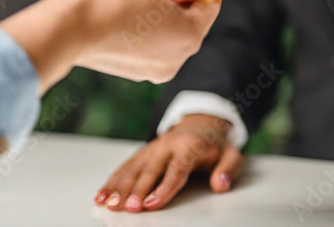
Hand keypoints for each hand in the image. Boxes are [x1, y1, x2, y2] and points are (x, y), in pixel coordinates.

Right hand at [0, 0, 221, 92]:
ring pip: (171, 37)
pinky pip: (152, 47)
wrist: (68, 29)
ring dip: (164, 17)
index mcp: (190, 35)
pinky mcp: (135, 73)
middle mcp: (179, 58)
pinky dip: (148, 32)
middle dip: (183, 2)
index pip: (211, 6)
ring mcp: (156, 70)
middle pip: (192, 24)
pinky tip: (129, 15)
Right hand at [95, 114, 244, 211]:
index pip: (176, 169)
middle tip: (129, 208)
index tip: (152, 203)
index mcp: (189, 146)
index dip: (164, 187)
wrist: (200, 125)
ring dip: (120, 187)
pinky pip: (125, 167)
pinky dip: (112, 181)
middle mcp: (167, 145)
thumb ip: (228, 170)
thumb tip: (221, 185)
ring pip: (133, 168)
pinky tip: (102, 195)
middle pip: (150, 170)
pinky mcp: (142, 153)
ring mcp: (152, 148)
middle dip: (137, 190)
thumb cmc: (215, 146)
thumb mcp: (231, 154)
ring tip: (110, 204)